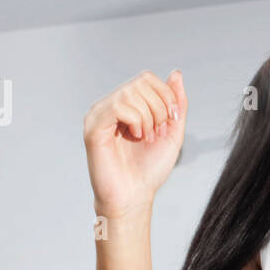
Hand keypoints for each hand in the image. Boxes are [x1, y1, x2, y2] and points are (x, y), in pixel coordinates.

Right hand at [84, 69, 187, 218]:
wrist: (134, 196)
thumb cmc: (149, 169)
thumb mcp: (173, 132)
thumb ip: (176, 103)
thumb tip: (175, 73)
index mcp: (127, 105)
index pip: (147, 78)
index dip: (165, 95)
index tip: (171, 120)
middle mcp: (110, 106)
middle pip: (140, 82)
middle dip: (159, 107)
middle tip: (156, 133)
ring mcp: (99, 115)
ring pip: (130, 92)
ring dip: (148, 116)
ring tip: (145, 138)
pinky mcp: (93, 127)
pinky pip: (118, 106)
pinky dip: (135, 120)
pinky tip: (135, 136)